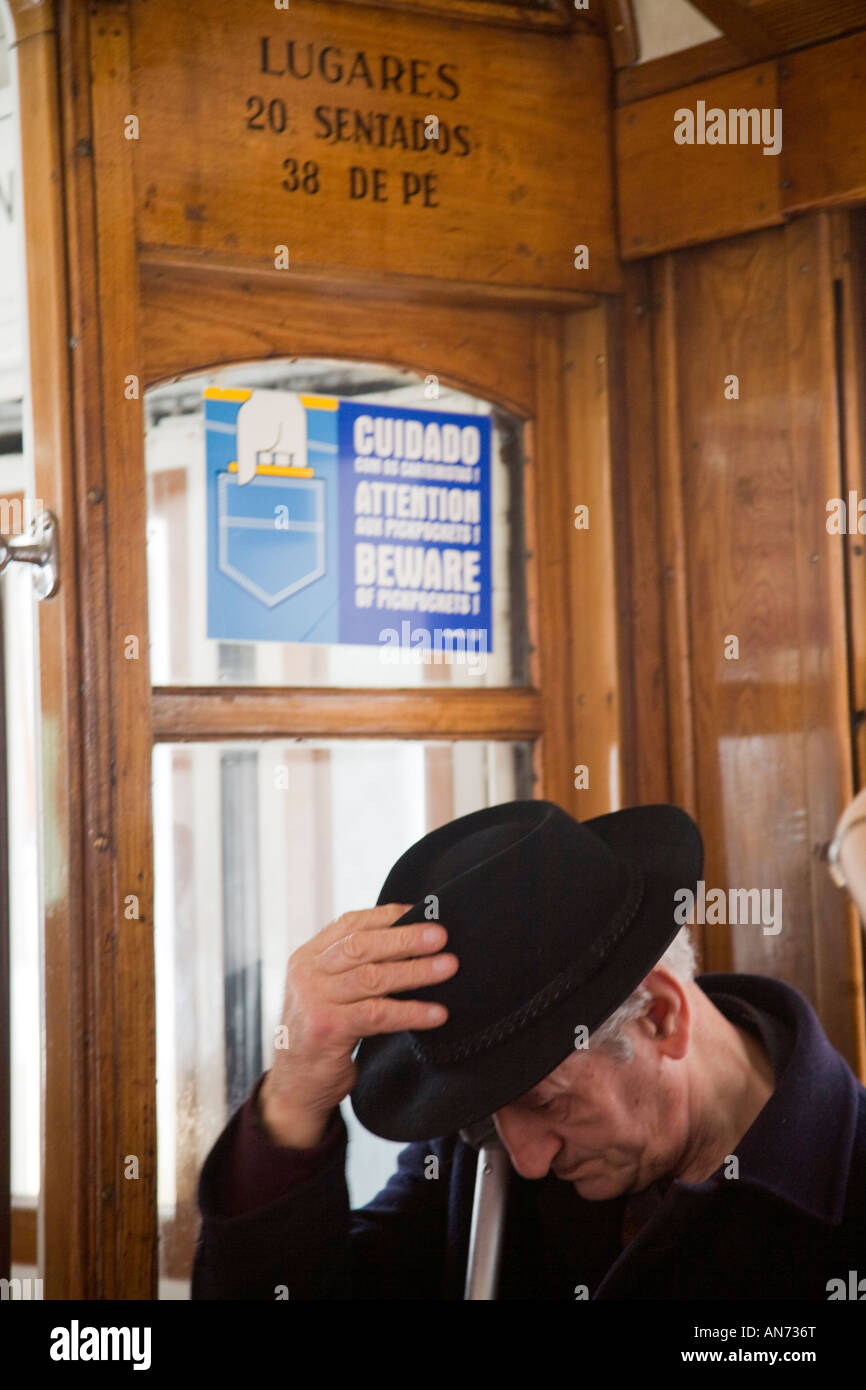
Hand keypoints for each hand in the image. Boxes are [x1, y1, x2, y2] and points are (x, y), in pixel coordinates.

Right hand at [259, 903, 457, 1146]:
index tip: (421, 911)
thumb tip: (409, 938)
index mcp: (307, 957)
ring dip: (415, 971)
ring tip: (448, 967)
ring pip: (372, 977)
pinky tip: (436, 1013)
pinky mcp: (328, 1029)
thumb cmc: (321, 1034)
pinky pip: (378, 1014)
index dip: (388, 915)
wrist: (294, 1086)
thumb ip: (352, 967)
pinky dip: (411, 1012)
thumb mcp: (326, 992)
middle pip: (362, 945)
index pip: (350, 924)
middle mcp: (307, 973)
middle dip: (406, 938)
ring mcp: (314, 1001)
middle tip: (440, 935)